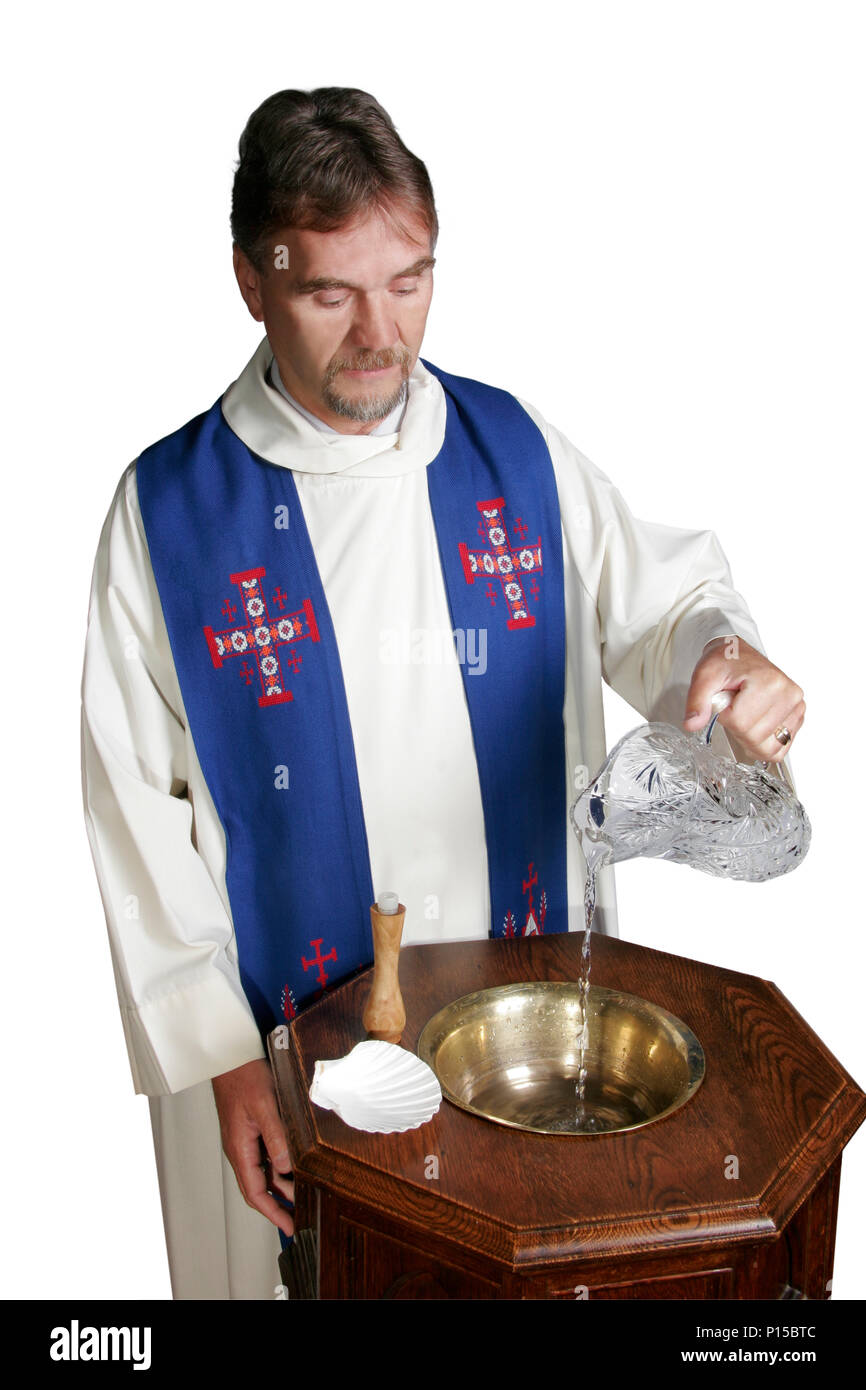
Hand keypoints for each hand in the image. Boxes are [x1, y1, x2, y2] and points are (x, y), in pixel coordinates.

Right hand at [211, 1057, 294, 1238]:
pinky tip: (292, 1168)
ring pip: (262, 1173)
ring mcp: (244, 1140)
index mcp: (239, 1148)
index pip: (254, 1193)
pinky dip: (278, 1169)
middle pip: (257, 1188)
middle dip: (277, 1206)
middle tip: (298, 1218)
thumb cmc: (244, 1075)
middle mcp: (239, 1149)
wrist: (231, 1056)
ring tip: (300, 1196)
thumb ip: (276, 1137)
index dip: (272, 1213)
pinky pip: (264, 1157)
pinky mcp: (250, 1130)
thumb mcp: (265, 1105)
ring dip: (279, 1187)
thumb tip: (286, 1168)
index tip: (288, 1227)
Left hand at [681, 635, 804, 763]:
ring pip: (767, 747)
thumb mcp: (704, 677)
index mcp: (768, 682)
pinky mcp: (797, 716)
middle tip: (735, 707)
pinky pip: (780, 748)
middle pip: (754, 737)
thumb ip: (697, 701)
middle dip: (737, 728)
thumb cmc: (725, 663)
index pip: (741, 722)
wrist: (739, 654)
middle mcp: (788, 694)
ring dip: (749, 737)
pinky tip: (756, 726)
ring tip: (746, 713)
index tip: (724, 701)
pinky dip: (764, 744)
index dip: (725, 717)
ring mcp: (796, 706)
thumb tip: (692, 724)